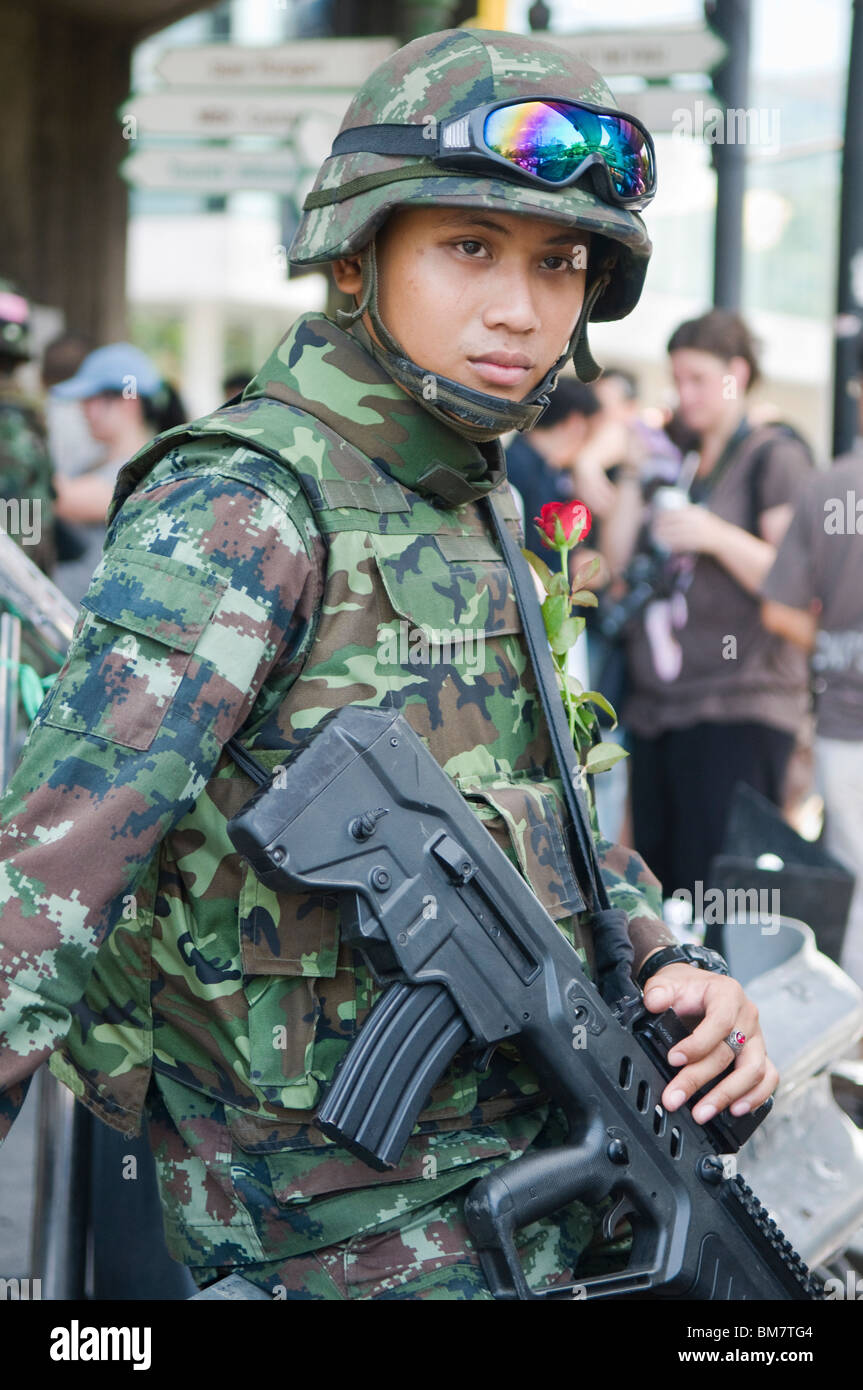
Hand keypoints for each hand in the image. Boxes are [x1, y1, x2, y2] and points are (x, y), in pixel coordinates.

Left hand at [641, 963, 777, 1123]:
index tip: (674, 1059)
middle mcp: (747, 1017)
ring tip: (702, 1113)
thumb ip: (659, 991)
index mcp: (728, 994)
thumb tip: (653, 1002)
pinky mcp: (759, 1055)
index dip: (698, 1044)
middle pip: (731, 1052)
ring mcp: (756, 1038)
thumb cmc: (687, 988)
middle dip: (700, 1079)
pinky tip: (734, 1110)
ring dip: (728, 1095)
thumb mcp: (669, 982)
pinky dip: (755, 1097)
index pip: (720, 1022)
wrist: (697, 989)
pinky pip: (768, 1078)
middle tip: (674, 1097)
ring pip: (754, 1070)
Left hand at [651, 504, 725, 555]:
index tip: (655, 516)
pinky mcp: (698, 543)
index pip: (676, 511)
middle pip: (674, 522)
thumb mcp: (699, 514)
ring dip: (664, 536)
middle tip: (652, 528)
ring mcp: (698, 532)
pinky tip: (665, 544)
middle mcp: (696, 521)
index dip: (663, 514)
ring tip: (655, 536)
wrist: (722, 538)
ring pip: (676, 534)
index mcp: (695, 512)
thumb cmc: (707, 526)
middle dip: (661, 525)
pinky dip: (673, 544)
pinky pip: (682, 544)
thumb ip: (686, 512)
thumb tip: (667, 511)